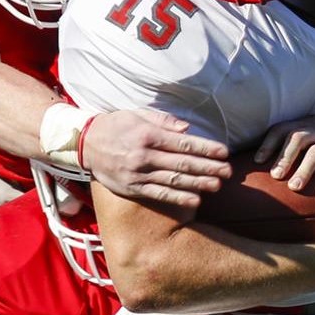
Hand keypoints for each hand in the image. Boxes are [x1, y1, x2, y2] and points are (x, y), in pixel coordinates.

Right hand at [81, 109, 230, 209]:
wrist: (85, 144)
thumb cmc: (116, 126)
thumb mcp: (137, 114)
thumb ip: (163, 121)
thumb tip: (187, 129)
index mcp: (147, 135)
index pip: (183, 143)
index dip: (206, 148)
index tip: (224, 152)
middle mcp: (144, 155)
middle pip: (182, 163)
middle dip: (208, 167)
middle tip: (228, 171)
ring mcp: (138, 174)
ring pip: (174, 180)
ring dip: (198, 184)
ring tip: (217, 185)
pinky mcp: (132, 188)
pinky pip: (159, 194)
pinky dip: (178, 198)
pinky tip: (196, 200)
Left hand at [255, 114, 314, 198]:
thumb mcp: (310, 138)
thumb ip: (289, 147)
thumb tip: (257, 168)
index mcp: (306, 125)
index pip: (283, 129)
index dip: (269, 144)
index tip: (257, 161)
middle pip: (300, 138)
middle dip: (286, 157)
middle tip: (276, 176)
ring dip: (305, 169)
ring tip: (295, 187)